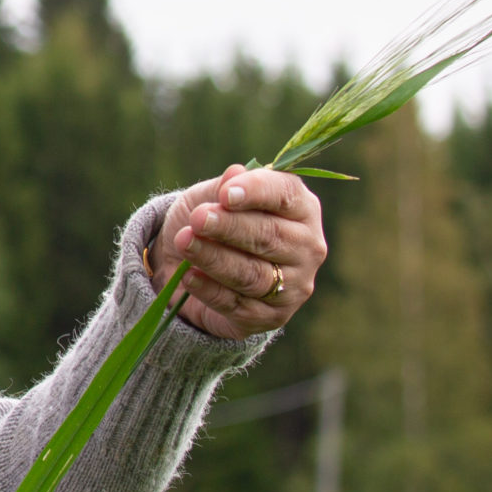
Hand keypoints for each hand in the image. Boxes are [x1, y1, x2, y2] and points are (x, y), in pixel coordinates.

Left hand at [146, 164, 327, 339]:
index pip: (285, 195)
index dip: (256, 192)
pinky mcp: (272, 317)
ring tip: (185, 243)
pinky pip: (238, 304)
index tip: (225, 194)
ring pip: (253, 273)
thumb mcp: (212, 196)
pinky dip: (210, 289)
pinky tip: (188, 276)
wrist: (196, 268)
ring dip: (215, 258)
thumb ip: (224, 187)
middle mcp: (307, 247)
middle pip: (270, 236)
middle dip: (230, 227)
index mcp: (301, 207)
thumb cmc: (214, 222)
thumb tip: (235, 174)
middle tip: (197, 219)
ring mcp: (294, 286)